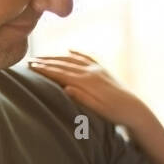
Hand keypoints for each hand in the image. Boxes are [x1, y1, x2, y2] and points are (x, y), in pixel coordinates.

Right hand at [28, 50, 145, 128]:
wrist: (134, 109)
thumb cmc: (114, 113)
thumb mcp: (97, 109)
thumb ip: (81, 98)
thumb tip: (65, 87)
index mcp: (87, 81)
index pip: (60, 73)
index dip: (44, 70)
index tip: (30, 67)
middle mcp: (91, 71)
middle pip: (63, 63)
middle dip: (45, 61)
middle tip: (29, 60)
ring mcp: (97, 69)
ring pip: (72, 59)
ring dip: (56, 57)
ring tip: (42, 57)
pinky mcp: (102, 70)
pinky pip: (86, 58)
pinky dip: (76, 53)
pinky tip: (69, 50)